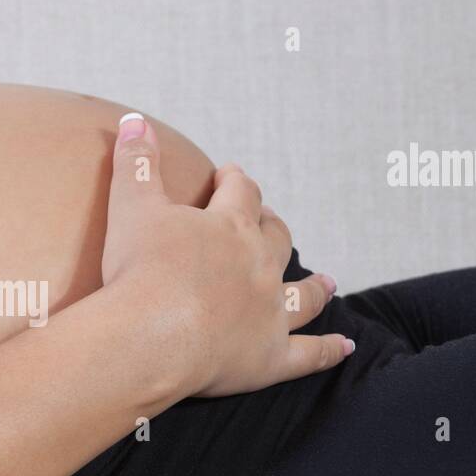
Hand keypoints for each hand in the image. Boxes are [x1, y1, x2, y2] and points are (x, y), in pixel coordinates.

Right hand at [101, 113, 352, 398]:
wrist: (149, 336)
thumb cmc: (138, 270)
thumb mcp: (131, 206)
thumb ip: (136, 162)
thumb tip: (134, 119)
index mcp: (230, 227)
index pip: (241, 193)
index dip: (236, 182)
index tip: (229, 176)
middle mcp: (260, 265)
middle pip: (277, 238)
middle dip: (273, 227)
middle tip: (269, 223)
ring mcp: (270, 313)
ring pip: (303, 294)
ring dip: (316, 286)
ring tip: (328, 281)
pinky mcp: (270, 357)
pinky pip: (308, 353)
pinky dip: (328, 349)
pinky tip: (345, 346)